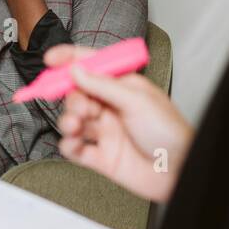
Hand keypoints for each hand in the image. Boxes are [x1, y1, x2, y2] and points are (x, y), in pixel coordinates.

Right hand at [45, 44, 193, 202]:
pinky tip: (74, 144)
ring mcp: (106, 132)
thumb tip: (76, 70)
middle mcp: (111, 107)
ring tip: (75, 125)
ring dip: (68, 121)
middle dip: (71, 98)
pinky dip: (69, 145)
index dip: (70, 60)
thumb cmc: (169, 132)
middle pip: (78, 95)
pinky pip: (75, 148)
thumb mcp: (137, 100)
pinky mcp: (101, 156)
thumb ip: (103, 85)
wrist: (178, 169)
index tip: (50, 59)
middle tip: (78, 105)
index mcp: (123, 87)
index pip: (92, 67)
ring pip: (74, 121)